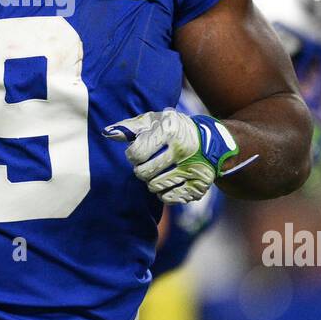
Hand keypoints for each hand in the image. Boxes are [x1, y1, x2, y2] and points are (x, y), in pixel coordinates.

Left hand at [104, 109, 243, 203]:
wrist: (213, 140)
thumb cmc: (174, 129)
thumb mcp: (154, 121)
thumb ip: (130, 127)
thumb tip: (107, 133)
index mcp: (170, 130)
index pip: (136, 153)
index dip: (132, 155)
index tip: (138, 152)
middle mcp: (183, 149)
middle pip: (144, 173)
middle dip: (141, 170)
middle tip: (146, 165)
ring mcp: (193, 169)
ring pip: (155, 187)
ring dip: (151, 182)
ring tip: (157, 172)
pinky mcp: (199, 185)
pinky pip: (170, 198)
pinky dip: (164, 193)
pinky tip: (168, 182)